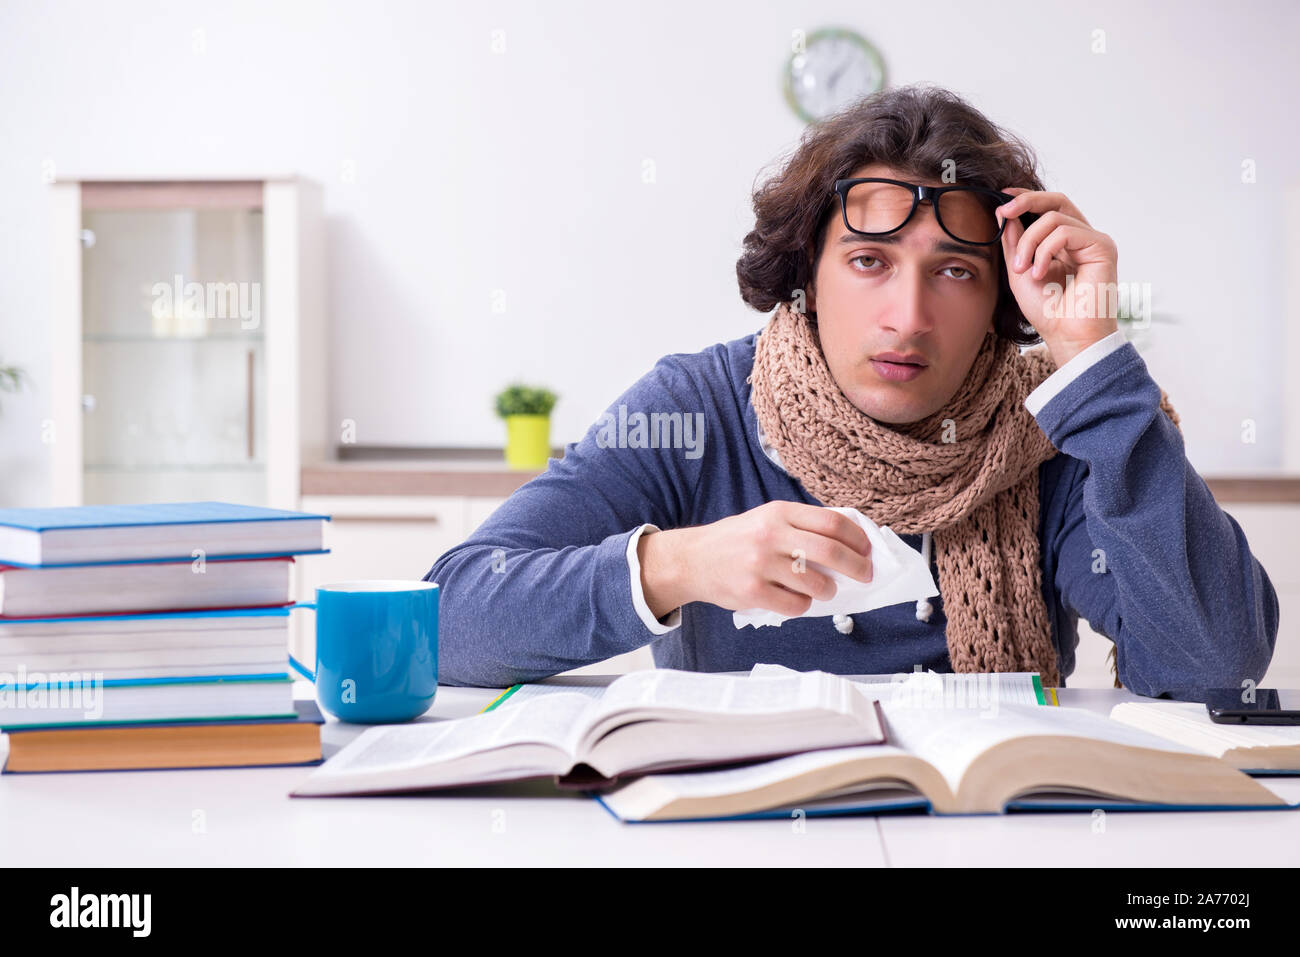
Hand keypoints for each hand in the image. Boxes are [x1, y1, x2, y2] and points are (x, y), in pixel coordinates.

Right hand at [638, 501, 873, 619]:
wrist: (691, 559)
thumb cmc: (735, 541)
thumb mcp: (766, 519)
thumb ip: (801, 525)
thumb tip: (848, 541)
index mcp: (778, 512)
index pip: (832, 521)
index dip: (857, 538)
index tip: (867, 549)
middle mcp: (770, 535)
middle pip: (831, 551)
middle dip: (857, 566)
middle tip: (866, 575)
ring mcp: (760, 564)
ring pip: (816, 583)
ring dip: (829, 590)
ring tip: (826, 590)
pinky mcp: (753, 592)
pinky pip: (796, 605)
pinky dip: (804, 606)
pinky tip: (798, 600)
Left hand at [997, 188, 1119, 367]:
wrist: (1066, 335)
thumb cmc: (1048, 310)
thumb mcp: (1020, 271)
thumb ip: (1014, 243)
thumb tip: (1006, 213)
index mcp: (1064, 243)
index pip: (1048, 209)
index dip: (1026, 199)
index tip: (1002, 199)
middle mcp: (1081, 239)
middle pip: (1057, 201)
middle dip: (1027, 201)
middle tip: (1005, 212)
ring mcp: (1093, 241)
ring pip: (1054, 218)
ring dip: (1029, 241)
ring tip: (1022, 269)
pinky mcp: (1102, 246)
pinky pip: (1065, 232)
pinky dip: (1045, 250)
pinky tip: (1039, 273)